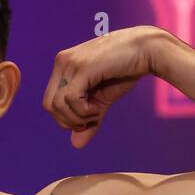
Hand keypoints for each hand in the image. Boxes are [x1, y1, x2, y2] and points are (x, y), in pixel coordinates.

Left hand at [42, 26, 160, 147]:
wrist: (146, 50)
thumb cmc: (125, 72)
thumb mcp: (102, 101)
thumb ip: (88, 121)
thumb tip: (75, 145)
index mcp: (63, 66)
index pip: (49, 101)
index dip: (65, 118)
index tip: (87, 118)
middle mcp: (62, 61)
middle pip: (48, 105)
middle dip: (68, 121)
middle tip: (90, 118)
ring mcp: (70, 63)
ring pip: (57, 105)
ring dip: (78, 117)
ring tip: (96, 111)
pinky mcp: (82, 67)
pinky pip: (71, 100)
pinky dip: (83, 112)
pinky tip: (98, 107)